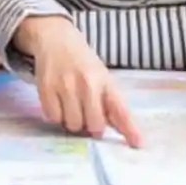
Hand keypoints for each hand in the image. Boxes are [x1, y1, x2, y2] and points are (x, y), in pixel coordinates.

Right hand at [21, 19, 142, 146]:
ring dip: (73, 122)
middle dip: (92, 127)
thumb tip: (123, 132)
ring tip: (72, 106)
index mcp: (106, 81)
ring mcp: (66, 86)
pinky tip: (59, 102)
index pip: (120, 109)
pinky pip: (53, 117)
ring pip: (73, 124)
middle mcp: (88, 84)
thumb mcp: (102, 78)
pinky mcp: (46, 88)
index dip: (130, 129)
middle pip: (94, 125)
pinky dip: (56, 115)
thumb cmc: (83, 63)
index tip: (139, 144)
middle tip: (88, 116)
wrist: (56, 39)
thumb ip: (111, 103)